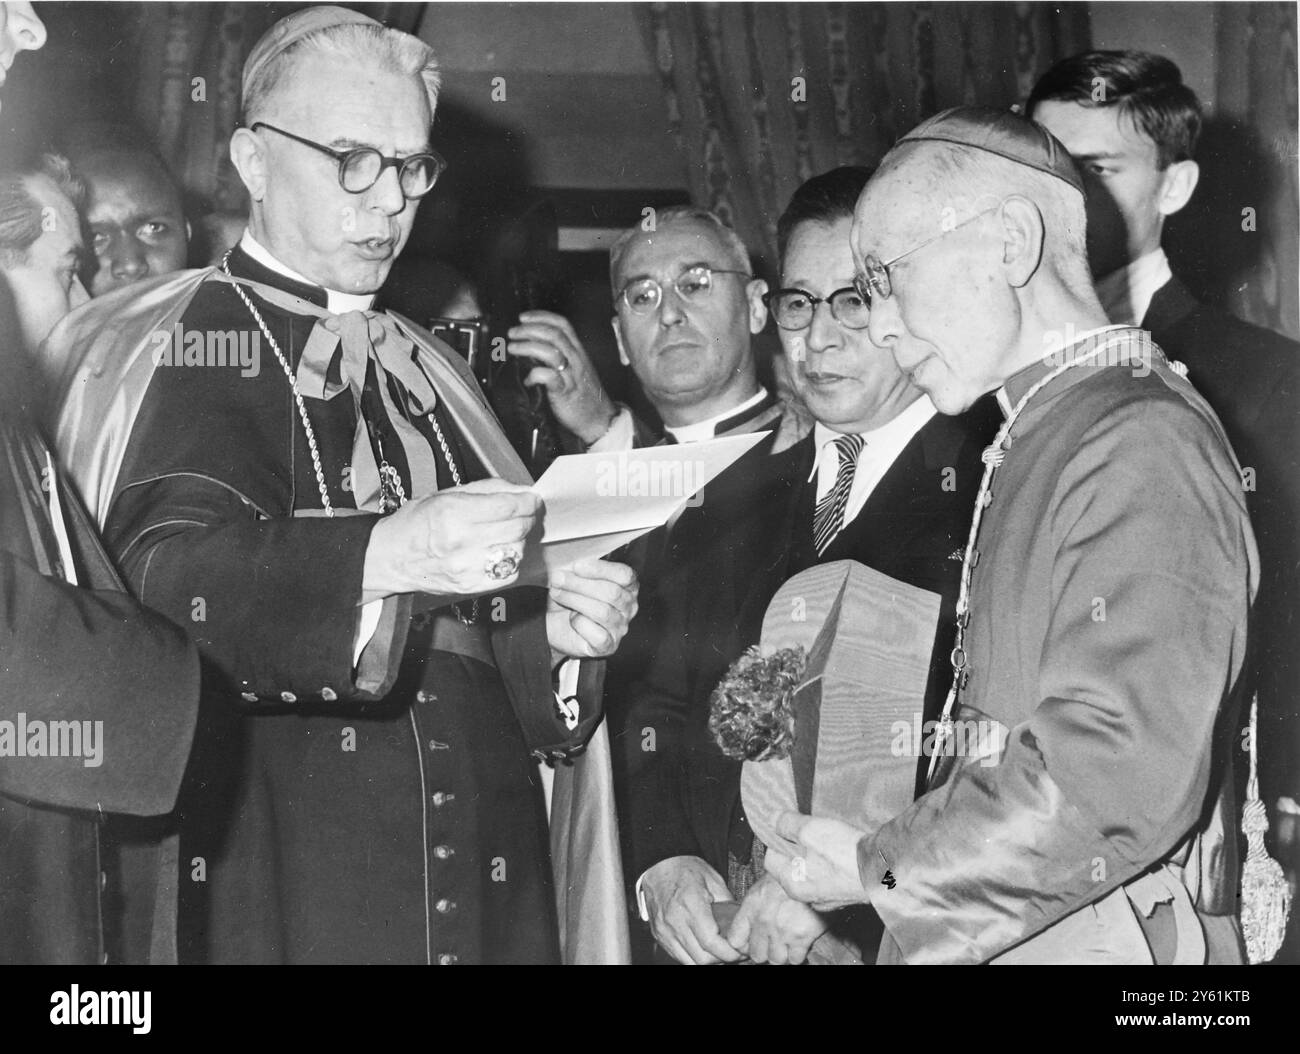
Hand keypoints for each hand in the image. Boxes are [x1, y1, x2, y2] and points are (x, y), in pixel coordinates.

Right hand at [361, 479, 538, 600]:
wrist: (392, 557)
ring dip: (519, 539)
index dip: (528, 501)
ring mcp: (467, 567)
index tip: (532, 499)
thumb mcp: (447, 494)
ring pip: (517, 551)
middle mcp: (461, 541)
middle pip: (517, 528)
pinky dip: (511, 561)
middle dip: (527, 518)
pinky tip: (498, 552)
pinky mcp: (471, 586)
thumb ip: (487, 489)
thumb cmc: (417, 523)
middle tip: (524, 513)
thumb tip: (520, 490)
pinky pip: (509, 573)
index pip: (508, 507)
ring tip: (506, 533)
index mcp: (453, 513)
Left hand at [506, 310, 618, 444]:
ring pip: (550, 352)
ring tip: (513, 348)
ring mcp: (571, 375)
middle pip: (554, 334)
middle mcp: (576, 359)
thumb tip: (532, 345)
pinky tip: (528, 380)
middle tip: (513, 332)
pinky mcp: (565, 392)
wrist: (599, 418)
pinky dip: (534, 375)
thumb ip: (558, 354)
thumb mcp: (575, 367)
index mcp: (578, 351)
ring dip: (527, 347)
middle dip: (529, 329)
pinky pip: (549, 378)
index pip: (562, 324)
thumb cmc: (584, 393)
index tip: (523, 317)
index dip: (541, 316)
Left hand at [547, 557, 637, 662]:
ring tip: (556, 594)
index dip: (601, 569)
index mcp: (627, 586)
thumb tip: (574, 565)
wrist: (557, 625)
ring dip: (574, 600)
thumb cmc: (571, 598)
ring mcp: (620, 628)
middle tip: (558, 579)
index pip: (625, 575)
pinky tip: (572, 618)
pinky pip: (597, 634)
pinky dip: (580, 624)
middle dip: (580, 584)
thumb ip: (581, 569)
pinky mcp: (608, 645)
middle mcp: (629, 607)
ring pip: (603, 612)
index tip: (577, 566)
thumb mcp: (576, 578)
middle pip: (612, 593)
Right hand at [640, 856, 742, 964]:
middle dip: (722, 960)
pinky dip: (693, 958)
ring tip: (719, 953)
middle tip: (734, 953)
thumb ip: (728, 903)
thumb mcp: (713, 879)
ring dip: (708, 961)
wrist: (659, 865)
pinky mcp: (659, 936)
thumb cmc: (685, 868)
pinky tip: (703, 950)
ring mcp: (665, 931)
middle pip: (702, 958)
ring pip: (690, 962)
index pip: (711, 942)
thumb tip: (741, 923)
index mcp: (691, 903)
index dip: (729, 953)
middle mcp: (675, 920)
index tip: (740, 951)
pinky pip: (679, 957)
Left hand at [726, 872, 827, 963]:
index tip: (752, 944)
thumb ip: (753, 911)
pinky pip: (794, 960)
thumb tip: (749, 931)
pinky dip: (798, 955)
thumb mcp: (762, 888)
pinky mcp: (801, 937)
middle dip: (766, 951)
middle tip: (774, 942)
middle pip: (757, 955)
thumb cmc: (788, 877)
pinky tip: (800, 942)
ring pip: (776, 960)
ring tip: (789, 942)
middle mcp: (763, 921)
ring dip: (783, 954)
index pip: (735, 940)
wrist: (812, 869)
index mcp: (751, 907)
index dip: (744, 946)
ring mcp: (781, 931)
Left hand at [763, 812, 872, 911]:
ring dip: (818, 853)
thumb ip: (787, 824)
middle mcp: (808, 897)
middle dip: (799, 846)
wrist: (885, 870)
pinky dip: (834, 863)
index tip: (787, 825)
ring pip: (814, 871)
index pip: (771, 859)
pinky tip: (844, 850)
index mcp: (793, 884)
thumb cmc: (844, 853)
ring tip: (829, 838)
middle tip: (810, 829)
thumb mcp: (809, 830)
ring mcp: (829, 898)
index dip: (776, 838)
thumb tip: (772, 819)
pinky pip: (832, 876)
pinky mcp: (847, 895)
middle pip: (793, 865)